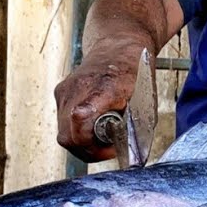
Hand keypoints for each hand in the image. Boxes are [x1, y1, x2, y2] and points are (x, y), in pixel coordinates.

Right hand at [54, 43, 144, 162]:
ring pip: (64, 133)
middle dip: (88, 150)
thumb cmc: (136, 73)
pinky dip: (77, 131)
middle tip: (108, 146)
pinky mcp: (60, 94)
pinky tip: (94, 125)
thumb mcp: (145, 104)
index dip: (94, 146)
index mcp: (101, 88)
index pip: (80, 121)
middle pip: (68, 136)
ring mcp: (65, 91)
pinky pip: (63, 123)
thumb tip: (132, 159)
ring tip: (102, 134)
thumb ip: (135, 131)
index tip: (111, 148)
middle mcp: (77, 88)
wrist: (118, 47)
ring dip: (82, 142)